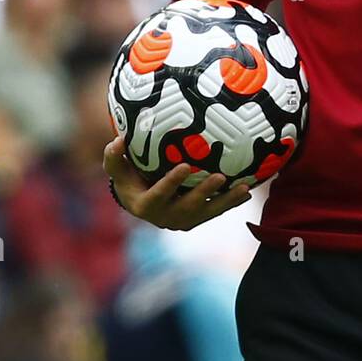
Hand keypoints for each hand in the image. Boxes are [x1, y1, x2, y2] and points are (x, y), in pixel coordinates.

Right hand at [103, 136, 252, 230]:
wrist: (140, 201)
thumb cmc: (129, 179)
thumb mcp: (118, 170)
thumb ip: (114, 158)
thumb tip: (117, 141)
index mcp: (145, 205)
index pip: (158, 195)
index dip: (171, 184)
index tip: (184, 167)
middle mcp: (165, 217)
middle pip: (187, 207)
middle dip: (204, 193)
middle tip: (219, 176)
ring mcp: (183, 219)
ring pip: (207, 212)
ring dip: (225, 201)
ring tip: (243, 188)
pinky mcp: (197, 218)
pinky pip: (215, 210)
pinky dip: (231, 202)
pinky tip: (247, 190)